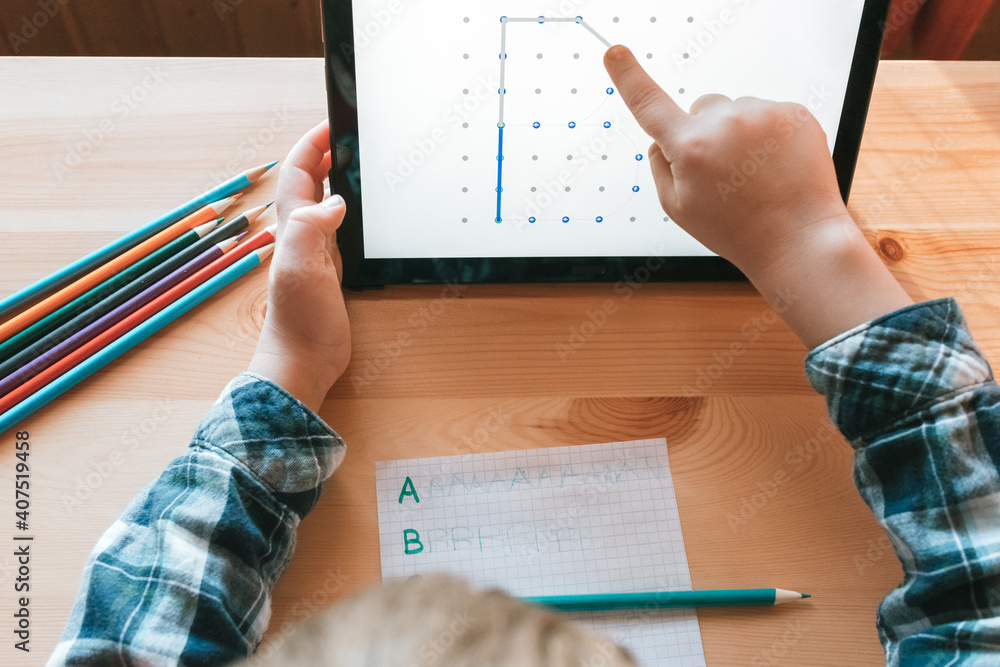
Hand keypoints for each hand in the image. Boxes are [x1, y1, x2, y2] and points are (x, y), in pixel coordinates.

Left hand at [248, 120, 350, 411]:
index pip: (298, 173)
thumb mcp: (300, 269)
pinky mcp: (329, 270)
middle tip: (352, 136)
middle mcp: (300, 235)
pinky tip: (361, 213)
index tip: (334, 124)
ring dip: (337, 179)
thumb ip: (309, 229)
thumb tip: (334, 201)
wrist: (303, 360)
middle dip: (326, 154)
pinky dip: (349, 210)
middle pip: (310, 182)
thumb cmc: (298, 320)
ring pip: (324, 202)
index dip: (312, 145)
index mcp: (292, 228)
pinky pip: (338, 229)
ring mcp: (315, 252)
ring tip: (359, 163)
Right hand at [604, 45, 911, 347]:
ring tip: (755, 174)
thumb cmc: (735, 229)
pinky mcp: (794, 113)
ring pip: (738, 110)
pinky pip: (769, 113)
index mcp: (690, 148)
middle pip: (703, 106)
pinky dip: (770, 135)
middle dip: (706, 129)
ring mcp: (763, 114)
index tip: (614, 53)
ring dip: (740, 133)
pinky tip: (776, 166)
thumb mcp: (679, 208)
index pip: (649, 105)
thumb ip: (660, 167)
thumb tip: (660, 139)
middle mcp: (725, 123)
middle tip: (723, 171)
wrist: (798, 238)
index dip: (628, 77)